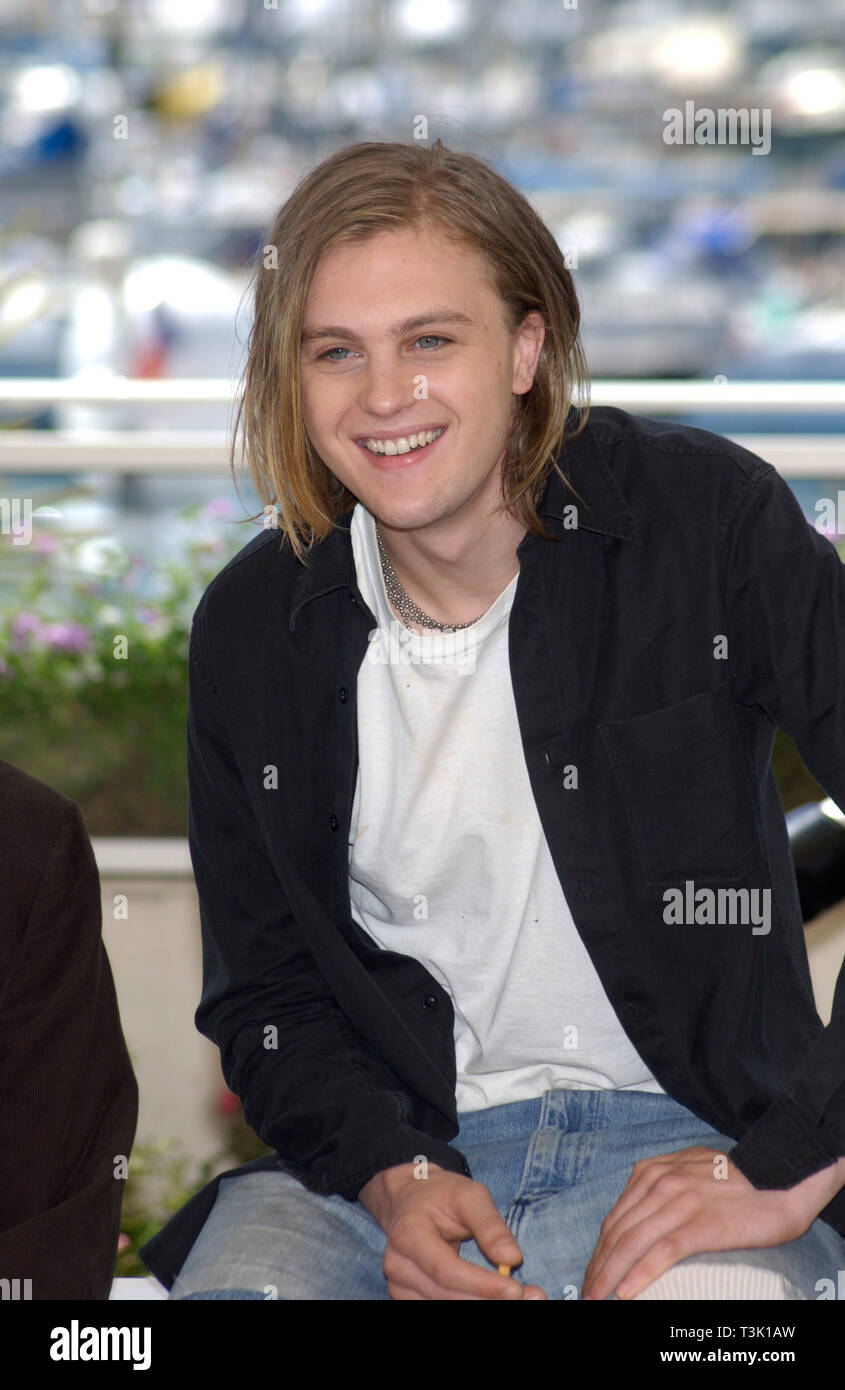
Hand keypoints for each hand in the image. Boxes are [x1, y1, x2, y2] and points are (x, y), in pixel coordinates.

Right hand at [358, 1162, 547, 1299]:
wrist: (409, 1199)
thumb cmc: (441, 1194)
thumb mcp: (469, 1195)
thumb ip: (490, 1225)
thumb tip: (512, 1259)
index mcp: (409, 1235)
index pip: (445, 1270)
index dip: (480, 1284)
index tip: (514, 1289)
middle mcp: (398, 1265)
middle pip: (446, 1295)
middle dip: (488, 1299)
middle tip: (531, 1296)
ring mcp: (399, 1285)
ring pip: (444, 1307)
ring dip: (483, 1305)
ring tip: (520, 1296)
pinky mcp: (407, 1297)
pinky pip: (441, 1307)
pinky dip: (470, 1303)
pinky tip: (493, 1297)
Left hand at [582, 1145, 844, 1300]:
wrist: (777, 1179)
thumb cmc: (733, 1182)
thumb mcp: (685, 1172)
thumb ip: (659, 1188)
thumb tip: (635, 1218)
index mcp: (652, 1171)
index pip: (615, 1218)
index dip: (599, 1250)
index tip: (592, 1273)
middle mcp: (660, 1182)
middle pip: (617, 1233)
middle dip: (599, 1267)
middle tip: (589, 1292)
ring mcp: (679, 1202)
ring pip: (633, 1244)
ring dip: (610, 1275)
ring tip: (599, 1296)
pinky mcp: (701, 1223)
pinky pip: (662, 1252)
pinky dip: (639, 1274)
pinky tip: (625, 1292)